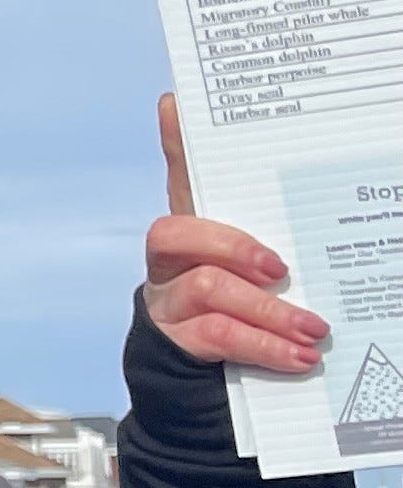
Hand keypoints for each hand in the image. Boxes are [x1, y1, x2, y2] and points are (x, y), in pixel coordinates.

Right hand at [145, 94, 323, 372]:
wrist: (216, 380)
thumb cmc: (250, 310)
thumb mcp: (267, 269)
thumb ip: (282, 232)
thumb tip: (318, 188)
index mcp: (198, 228)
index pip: (183, 177)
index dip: (174, 144)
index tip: (176, 107)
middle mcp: (173, 259)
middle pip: (177, 233)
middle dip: (234, 246)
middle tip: (283, 270)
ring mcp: (169, 299)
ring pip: (207, 287)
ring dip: (268, 310)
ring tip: (314, 330)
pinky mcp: (177, 340)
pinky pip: (216, 335)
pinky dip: (263, 345)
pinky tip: (299, 357)